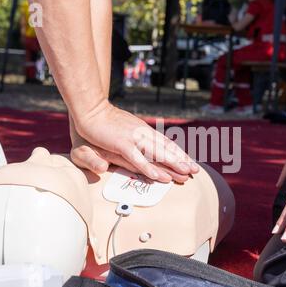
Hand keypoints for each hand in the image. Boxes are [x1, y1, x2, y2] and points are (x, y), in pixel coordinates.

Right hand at [72, 102, 198, 182]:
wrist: (90, 109)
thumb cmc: (106, 122)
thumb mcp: (126, 130)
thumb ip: (137, 139)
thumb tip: (149, 145)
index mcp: (144, 131)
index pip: (166, 143)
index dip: (179, 153)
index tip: (191, 162)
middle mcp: (142, 133)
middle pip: (166, 149)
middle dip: (182, 160)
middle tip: (195, 170)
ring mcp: (133, 138)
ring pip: (157, 153)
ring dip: (172, 164)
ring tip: (185, 174)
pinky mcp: (121, 144)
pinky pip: (137, 159)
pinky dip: (148, 168)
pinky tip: (158, 176)